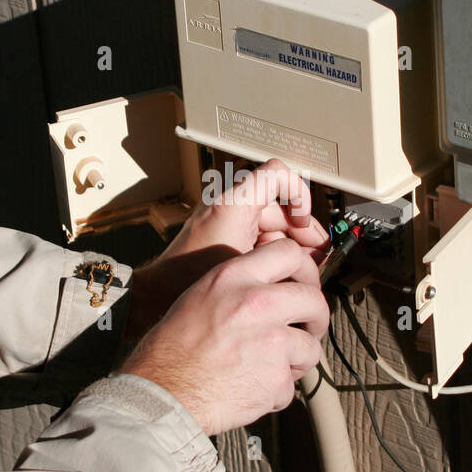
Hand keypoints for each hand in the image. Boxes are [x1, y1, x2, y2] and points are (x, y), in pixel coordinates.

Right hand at [120, 238, 329, 435]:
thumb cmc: (171, 350)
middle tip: (309, 330)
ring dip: (297, 361)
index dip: (305, 270)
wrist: (161, 394)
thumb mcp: (200, 296)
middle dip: (316, 318)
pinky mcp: (276, 378)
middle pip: (314, 300)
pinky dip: (277, 391)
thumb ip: (239, 286)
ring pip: (310, 347)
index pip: (290, 253)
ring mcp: (271, 341)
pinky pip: (292, 385)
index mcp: (235, 277)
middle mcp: (257, 303)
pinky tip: (253, 389)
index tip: (305, 285)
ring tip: (270, 368)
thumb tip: (275, 287)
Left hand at [128, 159, 328, 336]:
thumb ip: (281, 252)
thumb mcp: (245, 266)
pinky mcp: (222, 238)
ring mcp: (224, 222)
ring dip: (289, 245)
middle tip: (316, 256)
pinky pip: (255, 236)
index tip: (304, 220)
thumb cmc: (188, 283)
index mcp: (233, 204)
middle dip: (300, 230)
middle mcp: (227, 206)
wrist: (155, 297)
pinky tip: (280, 275)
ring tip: (302, 271)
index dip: (299, 194)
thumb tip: (312, 250)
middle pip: (279, 206)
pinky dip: (270, 252)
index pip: (277, 174)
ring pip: (270, 224)